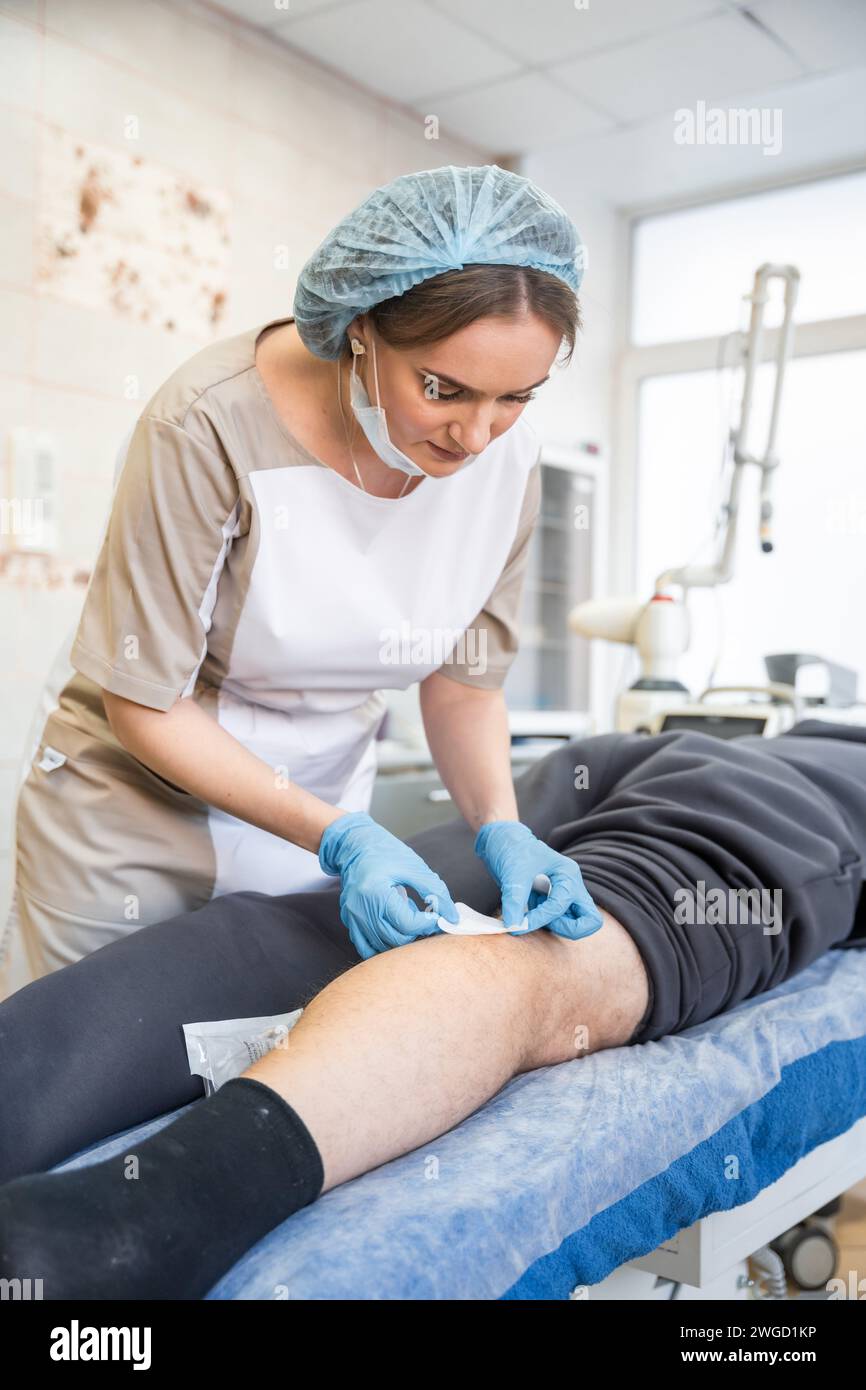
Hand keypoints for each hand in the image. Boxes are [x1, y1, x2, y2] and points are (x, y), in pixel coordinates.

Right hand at [318, 812, 459, 958]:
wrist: (355, 845)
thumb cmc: (386, 852)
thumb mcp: (414, 866)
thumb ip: (435, 891)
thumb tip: (452, 917)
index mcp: (375, 892)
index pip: (407, 924)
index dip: (428, 923)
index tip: (437, 915)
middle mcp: (360, 909)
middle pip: (396, 939)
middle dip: (417, 932)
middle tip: (426, 918)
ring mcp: (352, 918)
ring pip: (383, 947)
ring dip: (402, 938)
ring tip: (407, 916)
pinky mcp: (349, 921)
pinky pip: (366, 948)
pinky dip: (383, 944)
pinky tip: (393, 928)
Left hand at [474, 820, 602, 939]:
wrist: (503, 842)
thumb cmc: (512, 849)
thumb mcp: (513, 873)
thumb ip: (514, 900)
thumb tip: (514, 926)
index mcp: (568, 874)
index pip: (561, 906)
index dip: (540, 919)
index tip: (518, 924)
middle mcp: (572, 885)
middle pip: (590, 920)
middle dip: (567, 929)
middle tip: (541, 923)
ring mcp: (565, 894)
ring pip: (576, 924)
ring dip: (554, 926)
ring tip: (529, 914)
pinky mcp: (553, 901)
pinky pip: (558, 920)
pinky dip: (544, 922)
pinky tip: (527, 911)